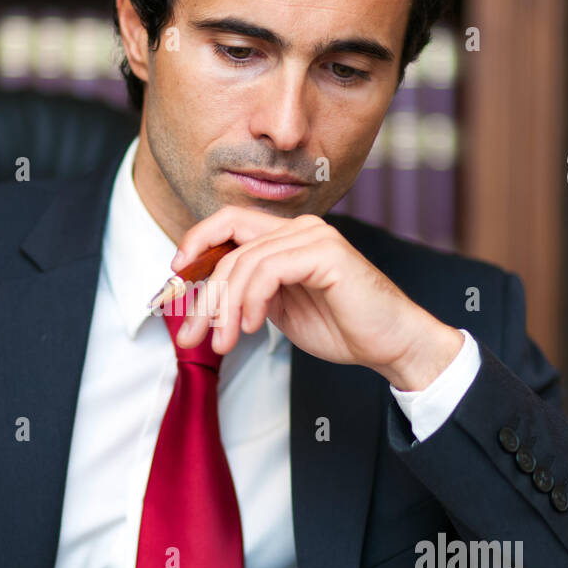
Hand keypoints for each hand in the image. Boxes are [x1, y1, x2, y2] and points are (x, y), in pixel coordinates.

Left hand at [171, 206, 464, 390]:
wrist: (390, 344)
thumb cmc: (342, 327)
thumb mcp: (279, 309)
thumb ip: (249, 293)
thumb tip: (206, 298)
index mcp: (287, 236)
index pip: (229, 223)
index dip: (197, 242)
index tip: (176, 274)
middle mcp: (299, 228)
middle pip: (229, 245)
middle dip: (203, 293)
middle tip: (192, 334)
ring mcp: (313, 237)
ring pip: (244, 263)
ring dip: (225, 308)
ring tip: (224, 342)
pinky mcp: (325, 253)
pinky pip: (268, 271)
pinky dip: (251, 301)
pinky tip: (254, 327)